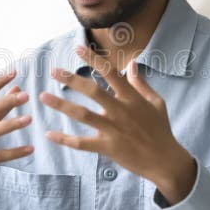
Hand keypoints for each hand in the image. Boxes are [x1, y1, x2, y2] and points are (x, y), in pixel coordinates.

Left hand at [39, 46, 196, 204]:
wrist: (166, 161)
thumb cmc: (161, 130)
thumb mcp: (156, 102)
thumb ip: (141, 83)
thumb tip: (132, 63)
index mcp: (132, 98)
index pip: (110, 72)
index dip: (93, 59)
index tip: (78, 48)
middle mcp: (121, 111)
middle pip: (92, 91)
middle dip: (71, 79)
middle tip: (53, 71)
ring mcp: (113, 130)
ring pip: (83, 115)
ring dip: (62, 105)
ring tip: (43, 97)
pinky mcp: (108, 148)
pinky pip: (82, 143)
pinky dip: (65, 139)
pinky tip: (49, 134)